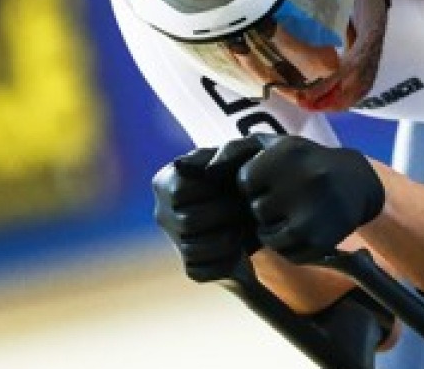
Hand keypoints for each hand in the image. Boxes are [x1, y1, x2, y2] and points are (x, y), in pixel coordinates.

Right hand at [151, 138, 264, 281]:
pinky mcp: (192, 268)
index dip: (210, 190)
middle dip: (223, 214)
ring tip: (243, 227)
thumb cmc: (244, 179)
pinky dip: (226, 260)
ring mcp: (175, 243)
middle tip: (244, 209)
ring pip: (194, 248)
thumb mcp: (237, 157)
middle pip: (188, 221)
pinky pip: (203, 271)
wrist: (259, 213)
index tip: (233, 185)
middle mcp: (163, 214)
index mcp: (164, 182)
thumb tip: (197, 167)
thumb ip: (223, 152)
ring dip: (226, 238)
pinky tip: (239, 248)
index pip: (179, 191)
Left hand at [237, 135, 384, 263]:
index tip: (276, 177)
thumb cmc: (304, 162)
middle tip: (290, 195)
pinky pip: (286, 252)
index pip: (246, 181)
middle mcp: (304, 180)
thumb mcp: (273, 145)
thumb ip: (233, 150)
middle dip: (267, 205)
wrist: (356, 183)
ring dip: (275, 227)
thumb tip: (200, 168)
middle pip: (257, 208)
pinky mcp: (321, 240)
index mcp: (289, 153)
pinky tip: (306, 227)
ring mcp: (314, 213)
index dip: (257, 183)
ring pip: (267, 233)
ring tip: (297, 212)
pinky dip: (290, 245)